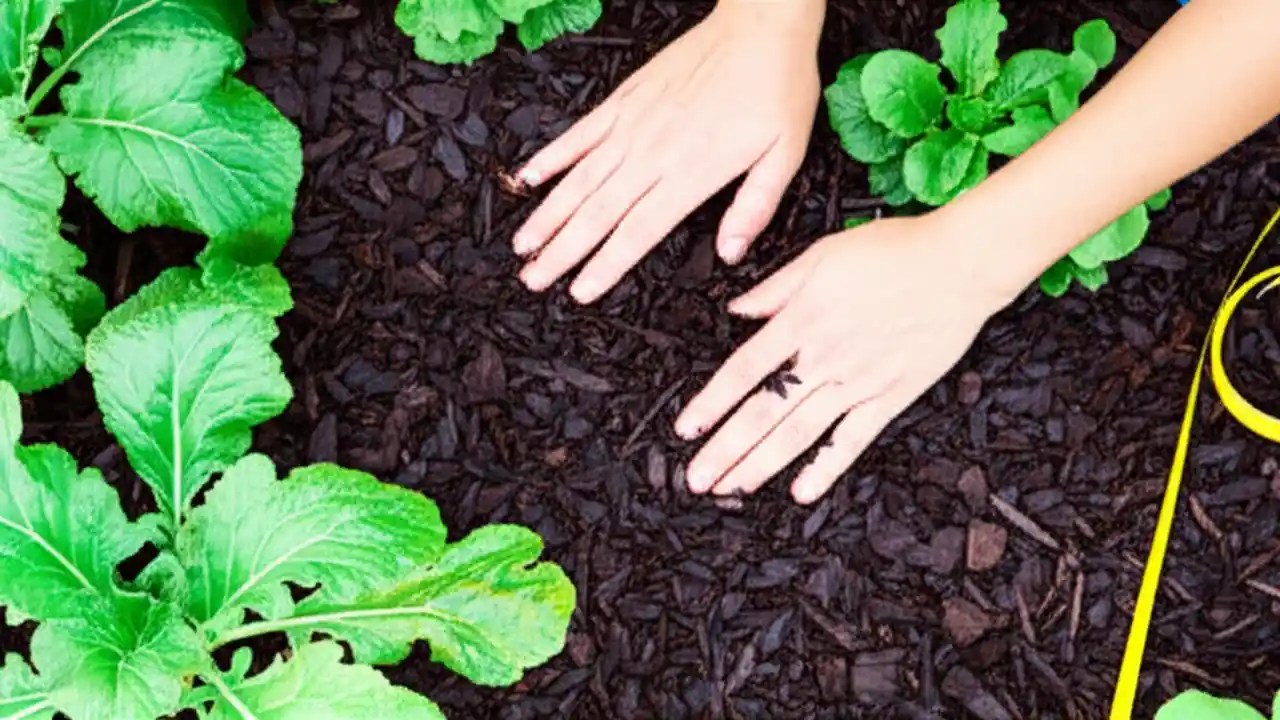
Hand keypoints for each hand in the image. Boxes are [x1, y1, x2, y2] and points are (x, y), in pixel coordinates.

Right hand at [512, 0, 824, 303]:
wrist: (760, 24)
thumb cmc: (776, 87)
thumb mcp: (785, 153)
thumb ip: (755, 206)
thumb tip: (730, 253)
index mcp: (693, 172)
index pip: (638, 231)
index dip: (605, 264)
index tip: (579, 291)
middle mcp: (655, 152)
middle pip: (599, 212)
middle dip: (562, 250)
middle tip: (533, 279)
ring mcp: (634, 124)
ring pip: (580, 178)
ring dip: (548, 213)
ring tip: (522, 244)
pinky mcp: (625, 99)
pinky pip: (580, 133)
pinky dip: (552, 157)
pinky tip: (527, 178)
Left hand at [674, 215, 1014, 503]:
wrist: (960, 265)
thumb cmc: (893, 251)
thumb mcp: (822, 254)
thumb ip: (776, 288)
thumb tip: (736, 309)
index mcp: (802, 320)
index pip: (744, 371)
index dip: (711, 403)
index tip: (686, 429)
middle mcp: (824, 358)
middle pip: (764, 411)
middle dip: (725, 449)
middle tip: (697, 478)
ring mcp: (858, 381)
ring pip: (799, 432)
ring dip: (760, 464)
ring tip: (731, 487)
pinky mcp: (891, 397)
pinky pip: (852, 440)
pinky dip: (825, 468)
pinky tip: (800, 492)